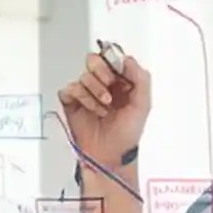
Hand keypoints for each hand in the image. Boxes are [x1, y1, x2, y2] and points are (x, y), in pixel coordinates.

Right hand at [57, 50, 151, 164]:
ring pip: (84, 76)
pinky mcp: (71, 102)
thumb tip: (128, 59)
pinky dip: (82, 97)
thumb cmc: (127, 133)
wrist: (110, 154)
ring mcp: (85, 92)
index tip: (118, 71)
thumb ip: (140, 79)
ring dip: (95, 90)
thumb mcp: (142, 105)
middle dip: (102, 71)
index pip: (112, 58)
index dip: (113, 60)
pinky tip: (92, 109)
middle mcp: (102, 84)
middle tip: (109, 84)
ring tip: (104, 107)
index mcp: (120, 82)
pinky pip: (70, 89)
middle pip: (94, 60)